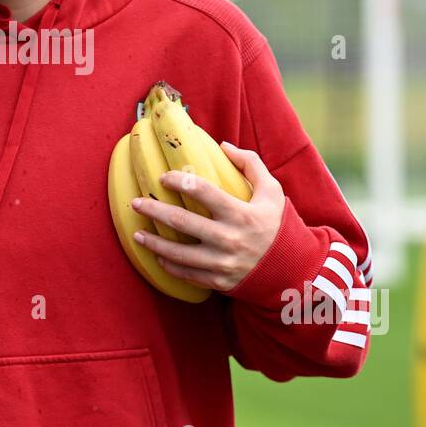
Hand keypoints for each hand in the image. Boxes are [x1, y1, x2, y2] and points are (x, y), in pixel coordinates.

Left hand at [130, 142, 285, 292]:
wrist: (290, 269)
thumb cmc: (276, 225)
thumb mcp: (271, 191)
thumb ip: (250, 164)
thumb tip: (223, 146)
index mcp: (241, 214)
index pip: (203, 191)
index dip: (180, 181)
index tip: (164, 177)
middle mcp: (230, 239)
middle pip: (182, 222)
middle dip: (154, 210)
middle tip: (135, 202)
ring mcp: (223, 262)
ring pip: (179, 253)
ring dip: (154, 243)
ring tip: (137, 233)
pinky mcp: (218, 281)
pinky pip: (187, 274)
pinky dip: (169, 265)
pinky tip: (157, 256)